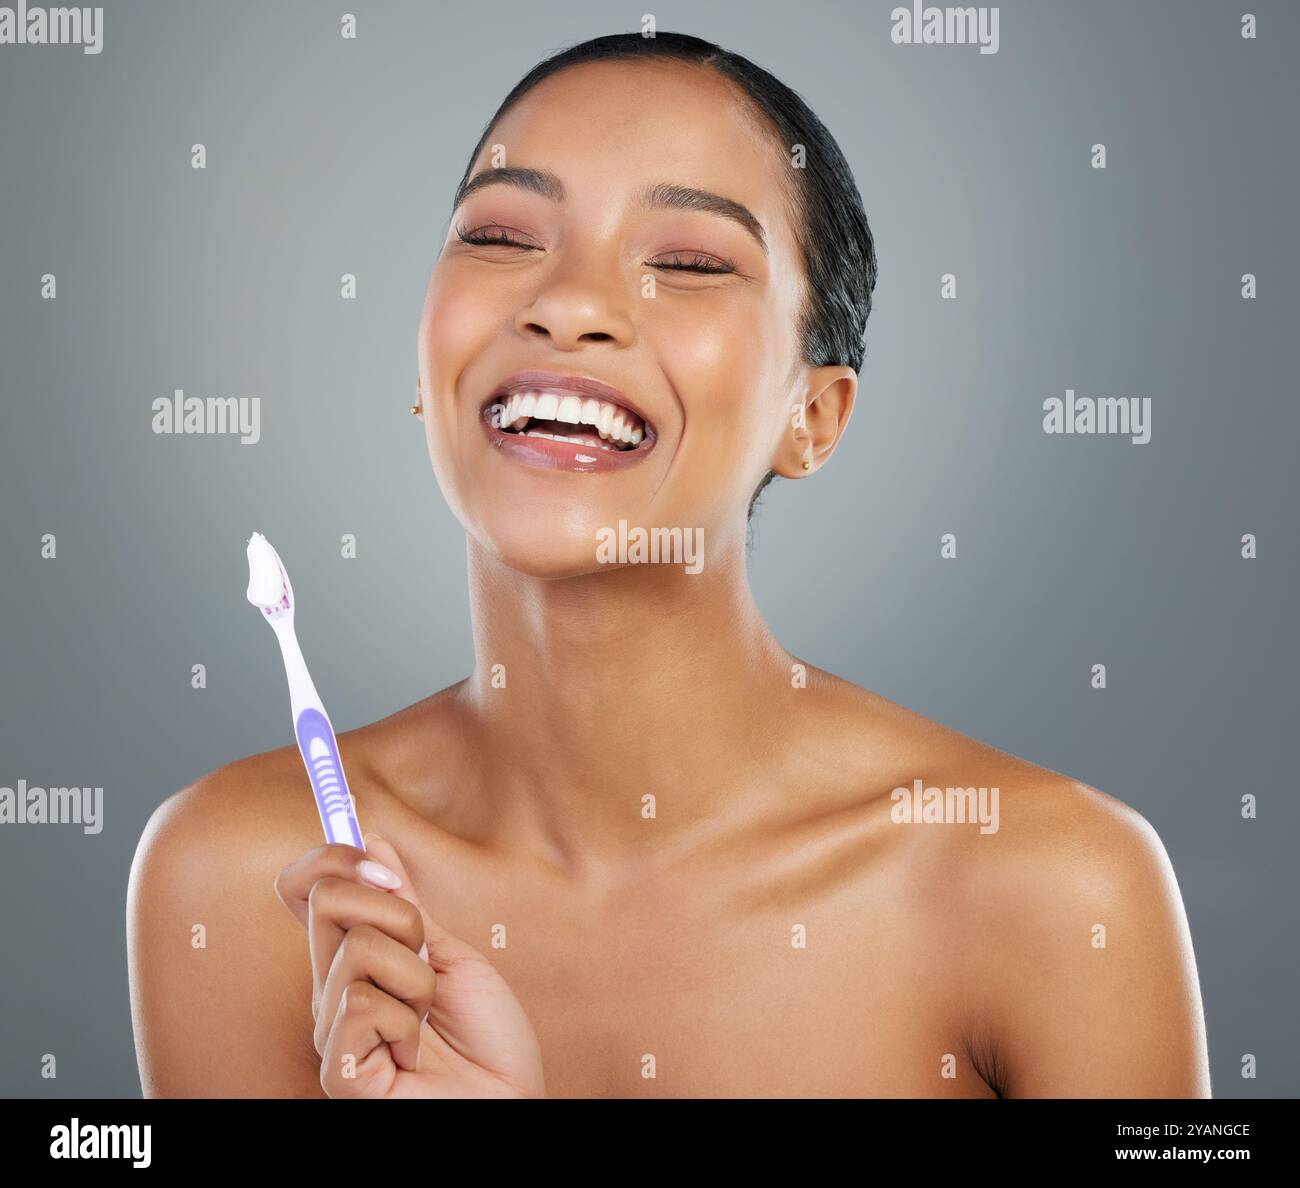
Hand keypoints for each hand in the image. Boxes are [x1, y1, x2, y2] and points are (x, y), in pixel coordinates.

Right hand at [275, 831, 544, 1097]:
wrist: (510, 1101)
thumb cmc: (488, 1039)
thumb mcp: (449, 955)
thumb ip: (406, 905)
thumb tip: (371, 838)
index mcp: (353, 959)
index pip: (303, 888)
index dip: (331, 857)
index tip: (381, 868)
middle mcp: (331, 989)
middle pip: (326, 897)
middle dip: (397, 912)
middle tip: (425, 955)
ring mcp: (331, 1030)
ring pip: (357, 948)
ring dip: (416, 978)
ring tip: (429, 1020)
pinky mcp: (338, 1070)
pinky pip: (359, 1002)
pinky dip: (407, 1021)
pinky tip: (414, 1055)